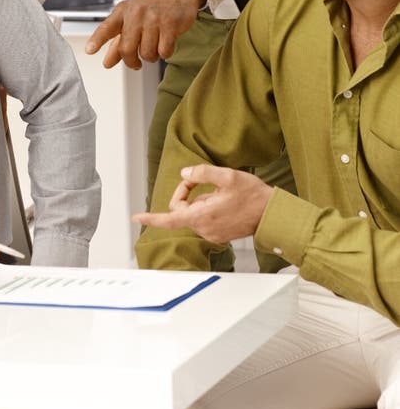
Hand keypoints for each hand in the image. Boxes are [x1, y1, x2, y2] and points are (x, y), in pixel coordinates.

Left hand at [84, 0, 204, 69]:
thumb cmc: (152, 6)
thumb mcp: (131, 18)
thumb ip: (119, 41)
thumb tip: (107, 63)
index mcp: (123, 11)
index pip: (107, 27)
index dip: (97, 40)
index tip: (89, 50)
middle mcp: (136, 14)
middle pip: (127, 49)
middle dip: (131, 61)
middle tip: (136, 64)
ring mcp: (154, 19)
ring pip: (147, 53)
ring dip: (151, 57)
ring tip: (155, 48)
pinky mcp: (170, 24)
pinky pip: (164, 51)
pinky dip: (165, 54)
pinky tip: (166, 44)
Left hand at [133, 165, 272, 243]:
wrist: (272, 215)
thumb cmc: (253, 196)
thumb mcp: (227, 176)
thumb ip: (202, 173)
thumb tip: (185, 174)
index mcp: (203, 216)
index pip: (170, 219)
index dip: (151, 218)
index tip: (136, 216)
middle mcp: (204, 229)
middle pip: (181, 210)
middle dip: (186, 193)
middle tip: (199, 179)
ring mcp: (211, 234)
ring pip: (192, 214)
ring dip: (198, 200)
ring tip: (219, 192)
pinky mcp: (218, 235)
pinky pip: (203, 219)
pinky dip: (206, 207)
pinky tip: (223, 201)